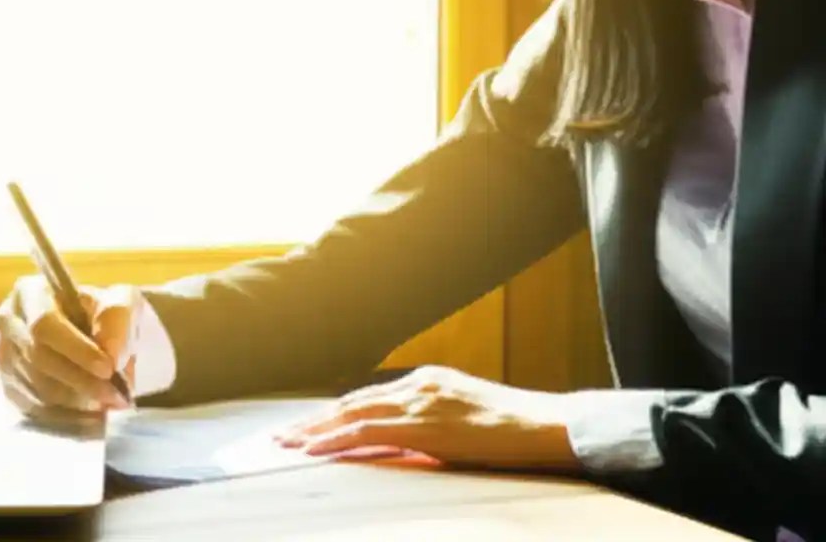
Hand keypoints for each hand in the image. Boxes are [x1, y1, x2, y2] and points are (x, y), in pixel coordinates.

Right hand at [0, 275, 139, 417]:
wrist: (100, 334)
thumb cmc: (105, 313)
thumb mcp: (122, 303)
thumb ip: (118, 322)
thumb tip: (111, 356)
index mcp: (31, 292)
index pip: (44, 324)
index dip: (75, 349)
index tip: (108, 368)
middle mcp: (8, 322)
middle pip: (37, 358)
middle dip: (80, 380)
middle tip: (115, 396)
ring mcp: (4, 356)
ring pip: (36, 386)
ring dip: (76, 402)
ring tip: (109, 405)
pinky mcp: (10, 385)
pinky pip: (32, 409)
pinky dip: (65, 417)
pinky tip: (91, 417)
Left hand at [275, 365, 580, 470]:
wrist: (547, 427)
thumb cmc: (514, 431)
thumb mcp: (463, 421)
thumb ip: (428, 427)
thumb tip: (399, 448)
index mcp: (428, 380)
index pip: (369, 398)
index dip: (335, 413)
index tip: (309, 426)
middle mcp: (419, 384)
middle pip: (352, 402)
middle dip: (314, 421)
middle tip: (283, 436)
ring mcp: (420, 400)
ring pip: (352, 414)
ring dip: (316, 431)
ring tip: (288, 445)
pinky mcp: (424, 423)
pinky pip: (368, 432)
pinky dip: (337, 440)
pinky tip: (316, 450)